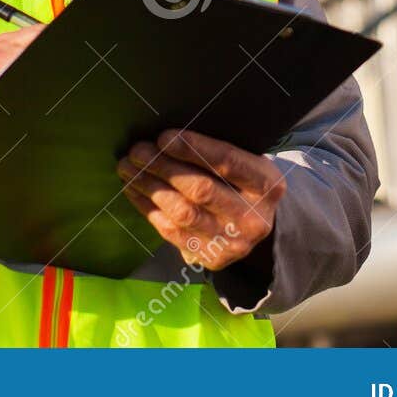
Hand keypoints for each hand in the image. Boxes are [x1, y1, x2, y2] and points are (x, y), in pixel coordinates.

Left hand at [116, 128, 286, 270]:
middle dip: (164, 167)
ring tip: (128, 168)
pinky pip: (172, 232)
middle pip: (201, 189)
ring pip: (183, 212)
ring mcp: (233, 242)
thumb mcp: (247, 163)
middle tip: (138, 150)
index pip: (227, 162)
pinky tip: (134, 190)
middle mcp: (254, 216)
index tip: (163, 137)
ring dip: (149, 187)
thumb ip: (218, 153)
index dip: (192, 148)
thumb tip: (167, 138)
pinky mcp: (211, 259)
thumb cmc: (243, 183)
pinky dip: (148, 208)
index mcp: (267, 185)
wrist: (256, 226)